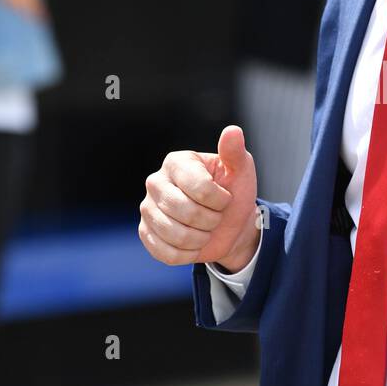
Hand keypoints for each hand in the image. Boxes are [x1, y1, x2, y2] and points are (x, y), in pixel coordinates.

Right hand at [139, 125, 259, 270]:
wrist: (229, 225)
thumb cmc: (234, 192)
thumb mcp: (241, 171)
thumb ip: (235, 152)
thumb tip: (232, 131)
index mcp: (176, 162)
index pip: (200, 188)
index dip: (220, 201)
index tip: (226, 197)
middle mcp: (155, 182)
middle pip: (186, 212)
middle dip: (211, 220)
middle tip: (215, 216)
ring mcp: (147, 208)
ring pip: (176, 235)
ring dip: (201, 238)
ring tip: (205, 229)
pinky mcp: (145, 232)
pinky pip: (166, 252)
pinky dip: (187, 254)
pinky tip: (193, 243)